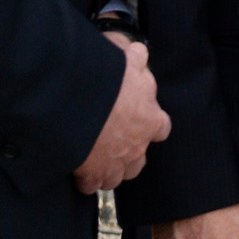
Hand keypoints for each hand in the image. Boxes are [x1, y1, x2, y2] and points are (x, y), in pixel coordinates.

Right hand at [72, 32, 171, 193]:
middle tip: (113, 146)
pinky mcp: (92, 174)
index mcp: (151, 118)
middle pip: (139, 161)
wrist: (79, 102)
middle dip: (129, 156)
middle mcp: (138, 145)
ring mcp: (116, 163)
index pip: (161, 128)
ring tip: (96, 162)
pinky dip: (85, 181)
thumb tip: (138, 53)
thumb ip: (136, 58)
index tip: (140, 123)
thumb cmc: (107, 80)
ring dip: (109, 171)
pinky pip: (91, 185)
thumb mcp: (128, 60)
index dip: (151, 126)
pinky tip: (78, 173)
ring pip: (117, 177)